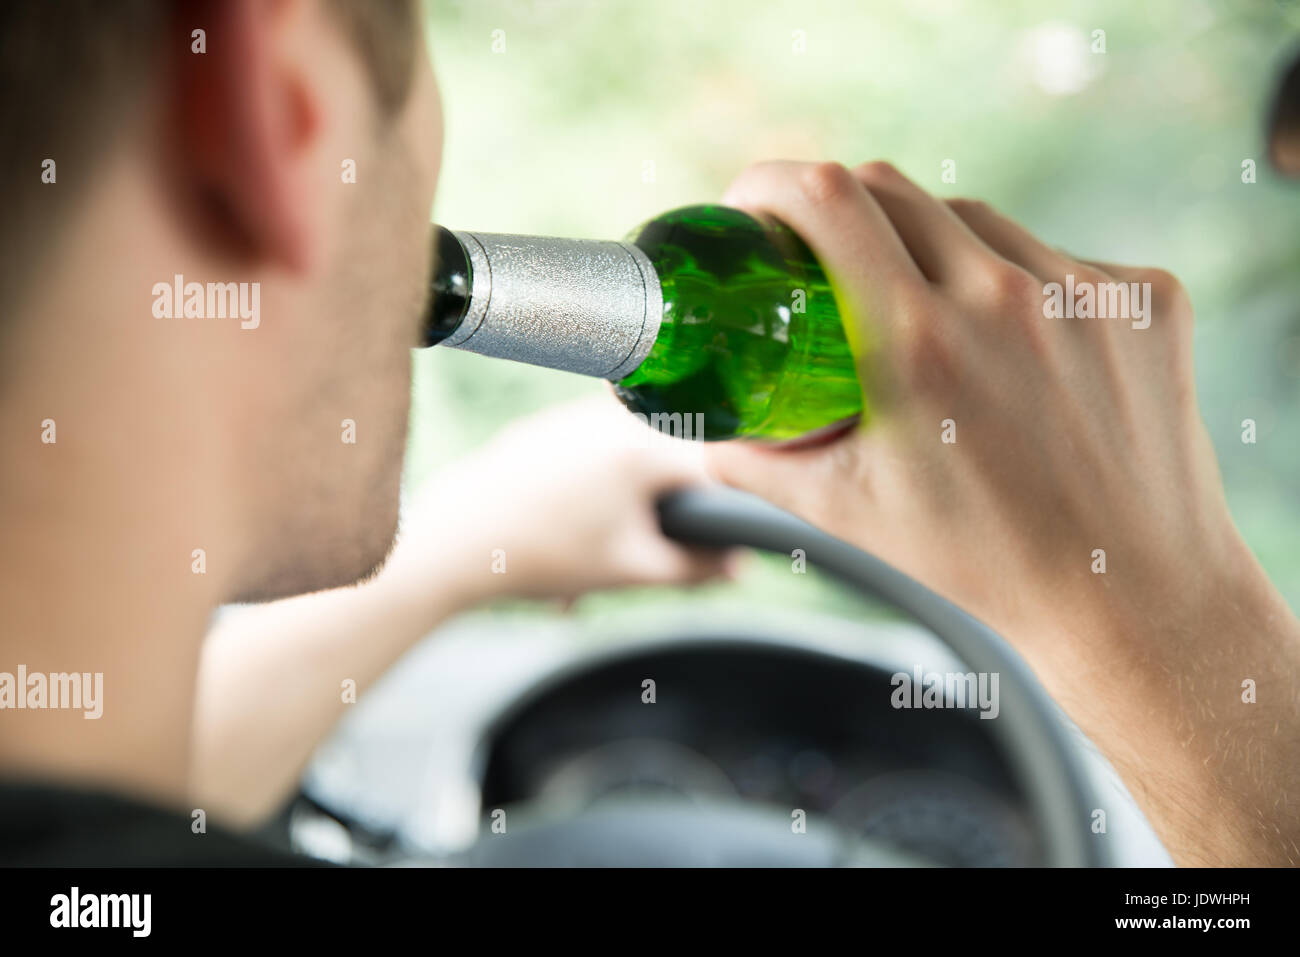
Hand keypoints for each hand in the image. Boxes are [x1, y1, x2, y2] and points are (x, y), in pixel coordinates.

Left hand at [383, 397, 733, 607]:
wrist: (452, 543)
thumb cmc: (541, 554)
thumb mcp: (631, 570)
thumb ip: (696, 570)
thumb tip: (738, 567)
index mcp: (642, 446)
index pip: (713, 469)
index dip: (723, 509)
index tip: (719, 540)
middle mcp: (611, 417)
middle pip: (667, 463)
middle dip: (661, 513)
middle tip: (641, 555)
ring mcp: (572, 417)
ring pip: (626, 461)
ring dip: (623, 507)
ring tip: (593, 554)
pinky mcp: (543, 427)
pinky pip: (588, 457)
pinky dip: (589, 494)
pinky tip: (565, 534)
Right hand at [704, 160, 1299, 864]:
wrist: (1131, 595)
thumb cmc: (981, 561)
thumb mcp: (844, 513)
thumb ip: (752, 463)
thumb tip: (698, 428)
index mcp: (918, 344)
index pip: (830, 199)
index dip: (775, 183)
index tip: (756, 206)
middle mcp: (1005, 299)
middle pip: (894, 190)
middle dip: (840, 208)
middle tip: (824, 257)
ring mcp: (1089, 292)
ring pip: (976, 219)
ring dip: (931, 243)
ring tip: (925, 310)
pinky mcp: (1149, 299)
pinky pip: (1055, 255)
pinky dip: (1016, 281)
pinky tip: (1015, 345)